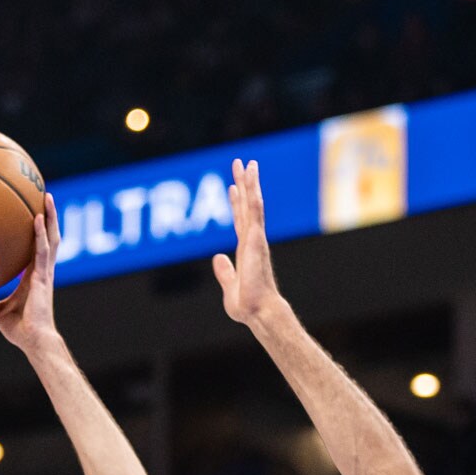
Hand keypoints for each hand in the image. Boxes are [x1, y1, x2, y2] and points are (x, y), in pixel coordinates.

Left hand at [0, 193, 60, 349]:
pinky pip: (42, 251)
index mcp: (33, 275)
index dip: (38, 230)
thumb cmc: (18, 329)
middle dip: (49, 216)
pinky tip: (36, 218)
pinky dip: (41, 233)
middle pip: (49, 236)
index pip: (37, 247)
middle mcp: (42, 270)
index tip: (33, 212)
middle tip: (44, 195)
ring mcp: (45, 272)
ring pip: (52, 238)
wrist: (33, 340)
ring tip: (47, 196)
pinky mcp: (43, 277)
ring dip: (51, 216)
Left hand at [212, 159, 286, 327]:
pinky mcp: (256, 243)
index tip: (233, 186)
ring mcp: (255, 240)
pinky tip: (253, 185)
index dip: (236, 202)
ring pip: (253, 205)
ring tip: (249, 164)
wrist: (257, 312)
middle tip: (241, 163)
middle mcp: (251, 240)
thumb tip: (217, 257)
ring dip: (251, 183)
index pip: (239, 220)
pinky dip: (254, 200)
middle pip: (247, 205)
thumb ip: (224, 272)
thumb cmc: (247, 305)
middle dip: (244, 183)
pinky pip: (256, 217)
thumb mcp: (229, 286)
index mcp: (245, 249)